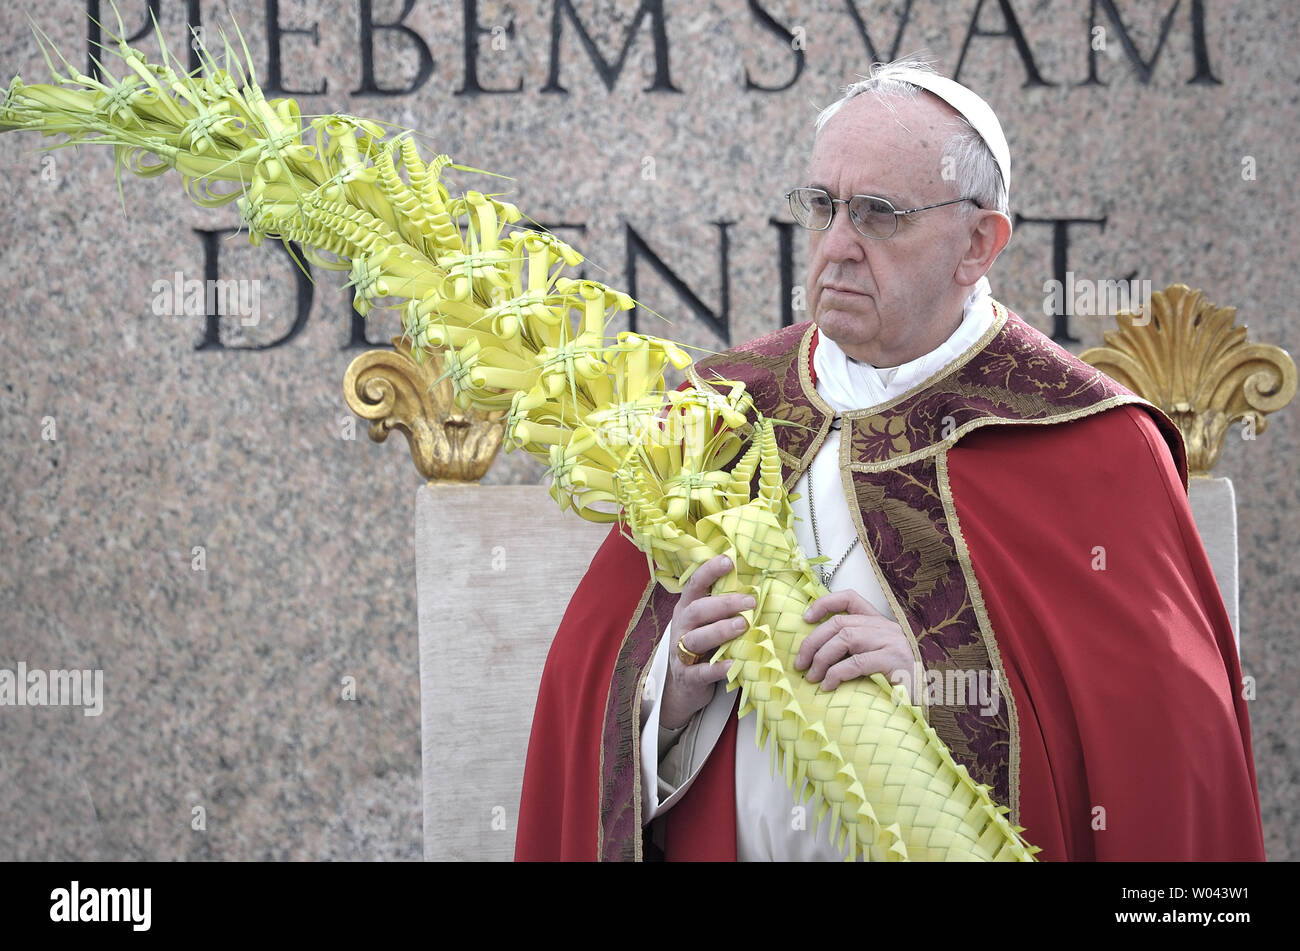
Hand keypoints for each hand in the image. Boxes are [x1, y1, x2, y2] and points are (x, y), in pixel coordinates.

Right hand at [660, 554, 754, 730]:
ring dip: (719, 631)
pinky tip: (732, 663)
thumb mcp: (707, 623)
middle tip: (750, 602)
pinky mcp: (687, 676)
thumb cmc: (704, 646)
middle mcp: (681, 627)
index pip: (694, 585)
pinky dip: (716, 668)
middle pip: (697, 610)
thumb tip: (755, 585)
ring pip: (695, 639)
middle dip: (723, 604)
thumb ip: (722, 606)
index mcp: (687, 608)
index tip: (728, 560)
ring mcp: (681, 652)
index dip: (709, 571)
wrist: (685, 686)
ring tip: (742, 626)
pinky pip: (701, 672)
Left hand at [794, 589, 914, 700]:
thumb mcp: (880, 659)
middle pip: (839, 623)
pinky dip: (836, 674)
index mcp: (881, 623)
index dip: (824, 603)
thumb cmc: (904, 680)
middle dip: (813, 642)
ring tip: (812, 677)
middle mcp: (886, 628)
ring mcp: (892, 643)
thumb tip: (820, 658)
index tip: (805, 618)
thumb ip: (858, 651)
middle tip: (800, 663)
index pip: (850, 598)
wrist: (939, 695)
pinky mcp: (895, 662)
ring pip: (845, 639)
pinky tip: (828, 686)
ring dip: (822, 658)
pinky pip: (857, 662)